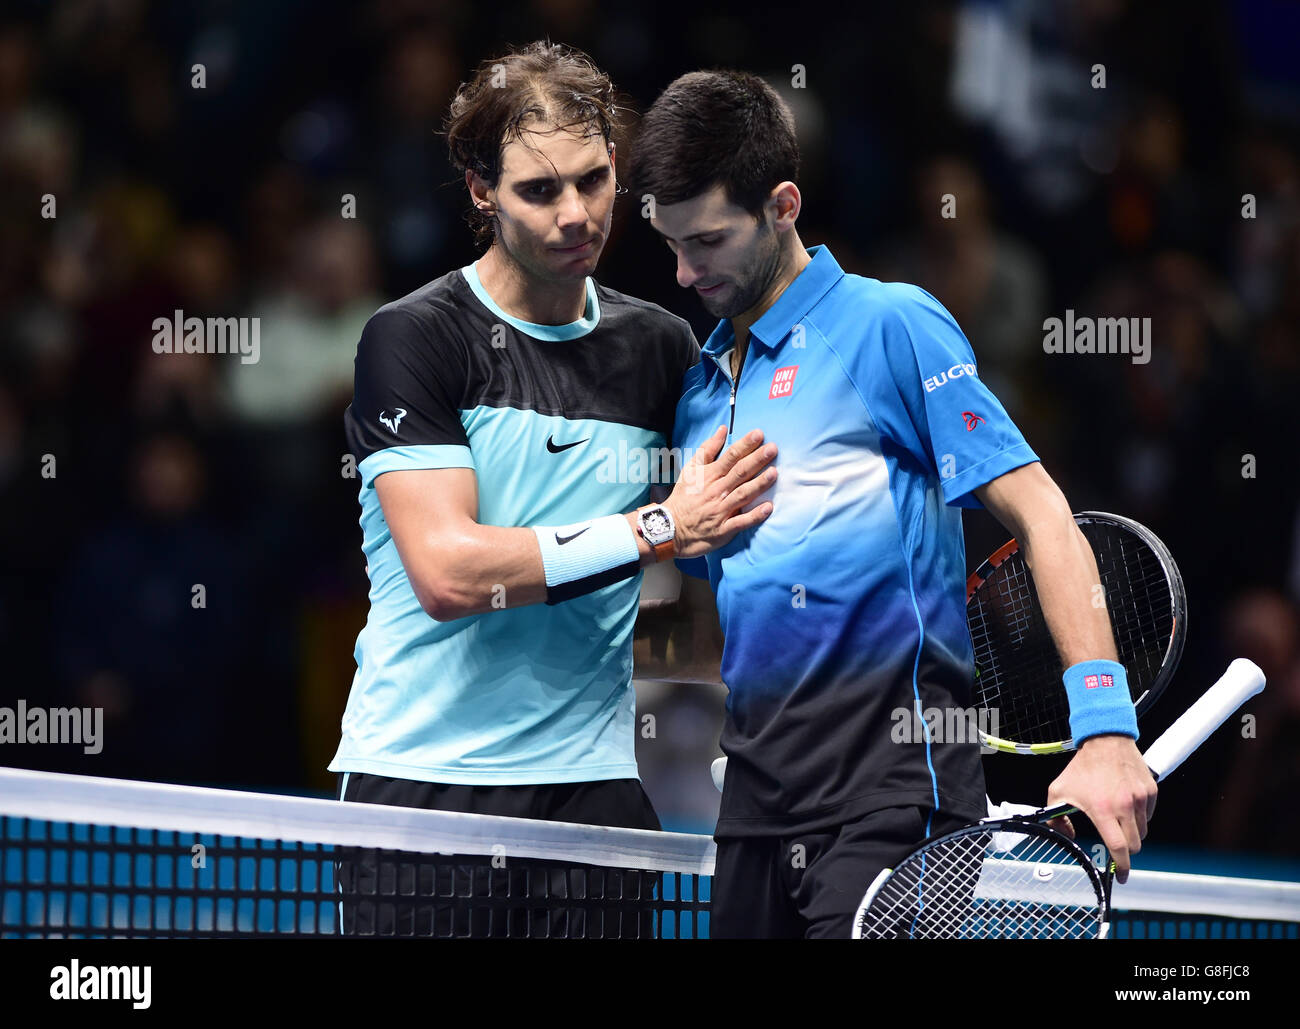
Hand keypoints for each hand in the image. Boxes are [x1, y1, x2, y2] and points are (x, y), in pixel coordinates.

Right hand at [664, 426, 776, 558]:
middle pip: (739, 473)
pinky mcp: (724, 529)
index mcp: (709, 475)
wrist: (671, 528)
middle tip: (772, 449)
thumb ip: (707, 449)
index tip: (759, 434)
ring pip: (742, 495)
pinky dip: (754, 515)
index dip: (745, 445)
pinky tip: (769, 508)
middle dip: (756, 460)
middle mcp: (716, 491)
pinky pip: (741, 522)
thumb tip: (723, 429)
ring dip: (758, 484)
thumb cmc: (684, 497)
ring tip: (774, 473)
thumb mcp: (690, 470)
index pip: (730, 457)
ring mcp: (720, 510)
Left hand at [1045, 734, 1157, 882]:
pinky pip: (1148, 815)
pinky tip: (1125, 804)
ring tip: (1117, 817)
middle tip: (1115, 844)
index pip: (1118, 847)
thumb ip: (1056, 817)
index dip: (1120, 866)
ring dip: (1132, 832)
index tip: (1120, 876)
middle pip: (1134, 845)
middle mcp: (1124, 805)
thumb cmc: (1082, 767)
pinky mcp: (1151, 792)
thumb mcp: (1058, 791)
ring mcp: (1140, 799)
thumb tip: (1065, 835)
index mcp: (1102, 809)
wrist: (1106, 741)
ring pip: (1142, 831)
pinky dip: (1139, 817)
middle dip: (1125, 851)